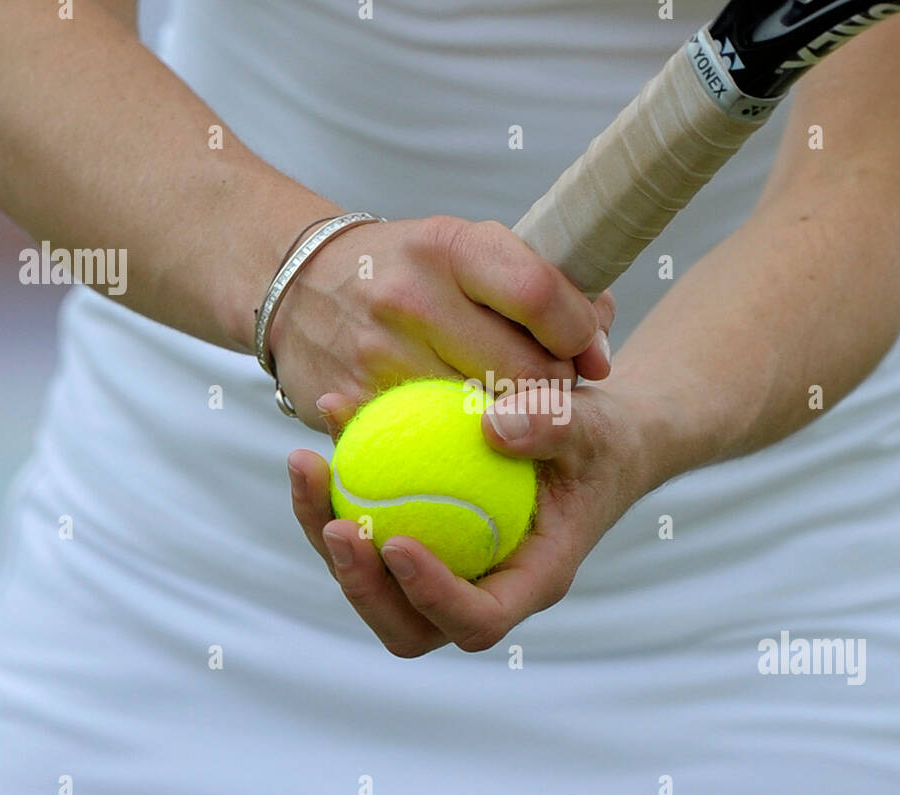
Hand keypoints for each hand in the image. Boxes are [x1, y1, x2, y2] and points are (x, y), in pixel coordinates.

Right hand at [267, 215, 613, 429]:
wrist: (298, 285)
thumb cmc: (408, 270)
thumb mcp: (466, 250)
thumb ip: (539, 281)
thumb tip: (601, 329)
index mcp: (447, 246)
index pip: (539, 295)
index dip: (580, 333)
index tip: (590, 352)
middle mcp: (409, 298)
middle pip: (522, 369)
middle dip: (554, 386)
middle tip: (548, 386)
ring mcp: (377, 356)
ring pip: (483, 416)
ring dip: (511, 420)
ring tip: (505, 403)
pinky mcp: (353, 406)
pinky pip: (431, 442)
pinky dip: (459, 442)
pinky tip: (464, 428)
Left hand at [287, 384, 649, 655]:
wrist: (591, 442)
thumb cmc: (598, 439)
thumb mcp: (590, 424)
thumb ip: (551, 424)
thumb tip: (492, 427)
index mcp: (531, 581)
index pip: (479, 618)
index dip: (433, 597)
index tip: (399, 543)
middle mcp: (481, 590)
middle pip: (409, 626)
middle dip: (362, 588)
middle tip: (334, 524)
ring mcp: (445, 571)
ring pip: (373, 584)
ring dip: (328, 536)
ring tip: (305, 465)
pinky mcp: (418, 539)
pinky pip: (366, 530)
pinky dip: (335, 491)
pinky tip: (323, 428)